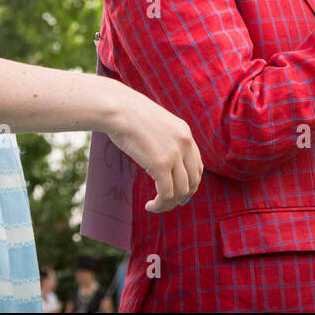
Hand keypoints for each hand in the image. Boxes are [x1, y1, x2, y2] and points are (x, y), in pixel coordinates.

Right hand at [105, 83, 203, 213]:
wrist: (118, 109)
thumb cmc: (128, 115)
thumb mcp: (155, 124)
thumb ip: (163, 140)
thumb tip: (159, 158)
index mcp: (185, 132)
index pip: (197, 165)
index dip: (190, 183)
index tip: (180, 192)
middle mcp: (185, 143)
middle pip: (193, 180)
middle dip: (183, 196)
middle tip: (170, 203)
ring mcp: (174, 154)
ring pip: (181, 191)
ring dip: (169, 204)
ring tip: (155, 206)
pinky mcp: (160, 164)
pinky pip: (166, 194)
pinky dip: (160, 205)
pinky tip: (149, 205)